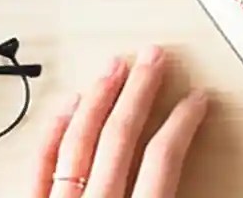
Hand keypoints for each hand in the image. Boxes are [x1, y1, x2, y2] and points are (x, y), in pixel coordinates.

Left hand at [35, 46, 208, 197]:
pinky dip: (55, 131)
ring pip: (80, 140)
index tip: (195, 99)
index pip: (162, 158)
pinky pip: (40, 163)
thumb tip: (201, 177)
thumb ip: (178, 194)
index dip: (182, 122)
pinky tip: (68, 104)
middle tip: (153, 59)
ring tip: (114, 66)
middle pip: (121, 136)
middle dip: (140, 90)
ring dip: (100, 97)